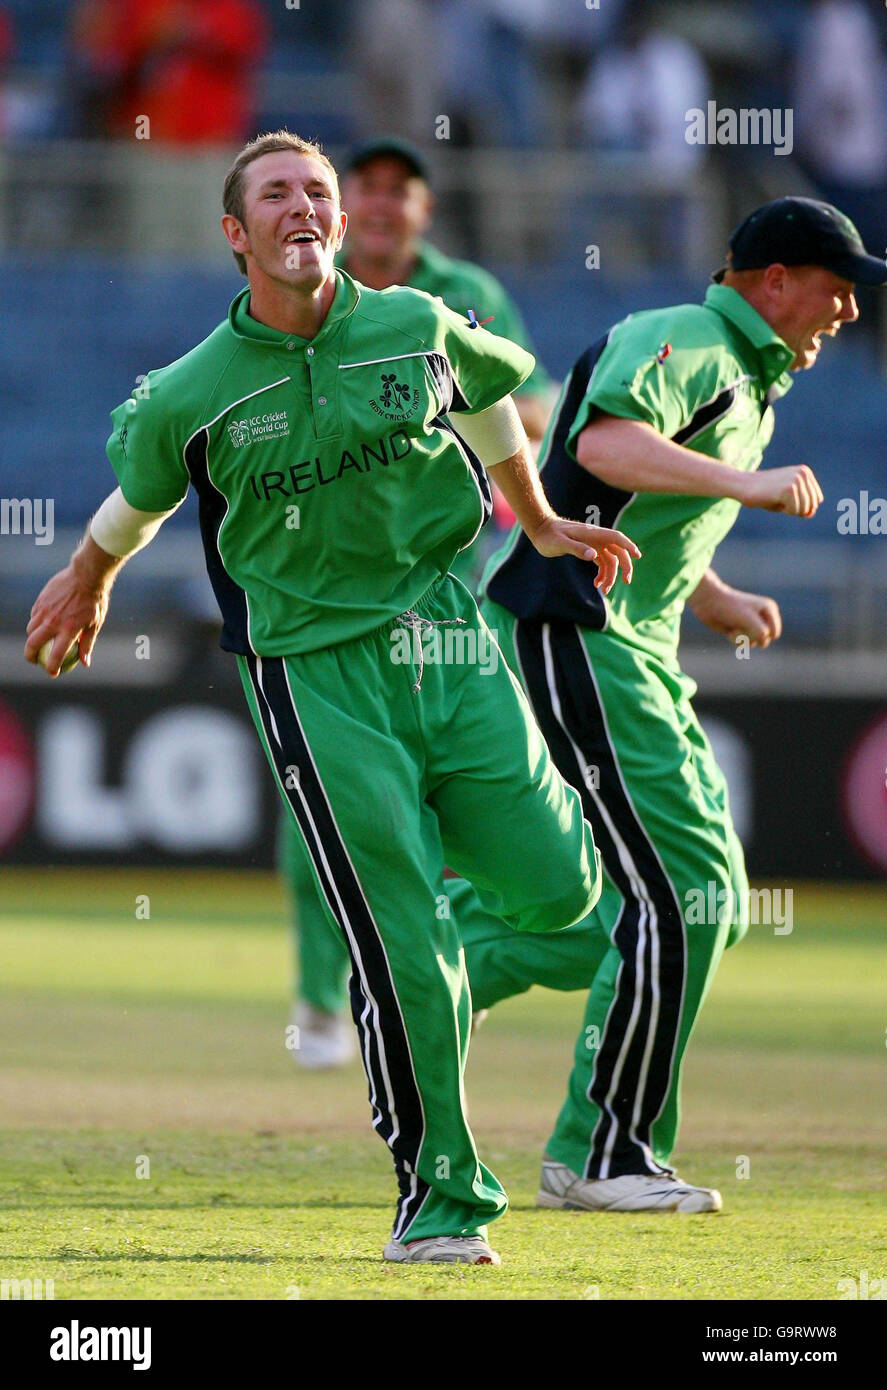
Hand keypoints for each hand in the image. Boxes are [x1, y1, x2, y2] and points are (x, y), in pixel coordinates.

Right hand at [24, 560, 110, 675]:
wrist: (87, 575)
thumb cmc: (95, 601)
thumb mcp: (95, 624)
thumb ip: (87, 644)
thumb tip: (85, 663)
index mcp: (68, 630)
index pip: (55, 655)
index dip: (51, 668)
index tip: (52, 673)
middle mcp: (53, 621)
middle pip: (33, 644)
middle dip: (30, 656)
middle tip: (34, 661)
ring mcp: (45, 610)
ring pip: (31, 629)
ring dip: (32, 639)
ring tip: (38, 642)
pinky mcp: (41, 600)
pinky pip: (34, 616)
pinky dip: (36, 622)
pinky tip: (42, 624)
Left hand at [529, 518, 640, 592]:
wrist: (541, 530)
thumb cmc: (549, 536)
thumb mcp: (560, 543)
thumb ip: (577, 548)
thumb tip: (594, 556)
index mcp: (593, 533)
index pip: (616, 538)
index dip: (628, 546)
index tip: (637, 556)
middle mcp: (596, 538)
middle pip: (618, 551)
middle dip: (624, 566)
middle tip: (627, 582)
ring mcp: (593, 544)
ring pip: (610, 560)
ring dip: (610, 575)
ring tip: (604, 590)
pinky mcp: (588, 550)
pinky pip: (601, 562)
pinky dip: (602, 573)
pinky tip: (596, 584)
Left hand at [692, 582, 781, 647]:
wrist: (709, 603)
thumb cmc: (731, 608)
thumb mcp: (750, 620)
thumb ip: (762, 633)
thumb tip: (763, 643)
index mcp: (770, 609)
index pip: (772, 633)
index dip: (760, 633)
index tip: (749, 622)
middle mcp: (763, 616)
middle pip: (763, 639)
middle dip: (750, 636)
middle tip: (740, 625)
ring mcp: (752, 623)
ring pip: (754, 642)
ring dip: (742, 638)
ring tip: (734, 627)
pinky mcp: (741, 630)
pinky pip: (744, 643)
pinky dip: (735, 640)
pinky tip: (729, 631)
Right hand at [739, 464, 822, 515]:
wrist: (744, 486)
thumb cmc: (765, 494)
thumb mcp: (788, 499)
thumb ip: (804, 506)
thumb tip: (811, 513)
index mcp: (805, 472)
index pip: (817, 499)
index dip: (801, 504)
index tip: (784, 496)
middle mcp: (803, 473)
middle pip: (812, 505)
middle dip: (796, 508)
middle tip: (779, 498)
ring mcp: (797, 480)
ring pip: (805, 509)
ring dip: (790, 510)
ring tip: (776, 498)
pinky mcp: (790, 489)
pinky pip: (795, 511)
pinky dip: (784, 511)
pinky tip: (774, 500)